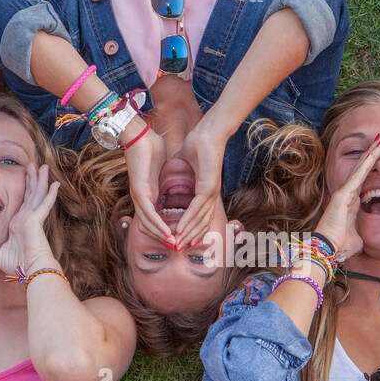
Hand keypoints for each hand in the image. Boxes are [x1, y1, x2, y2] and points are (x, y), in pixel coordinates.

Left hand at [0, 164, 61, 273]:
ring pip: (38, 194)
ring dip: (40, 180)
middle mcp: (27, 219)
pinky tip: (55, 184)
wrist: (30, 271)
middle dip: (33, 179)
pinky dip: (50, 194)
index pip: (23, 202)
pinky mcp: (37, 220)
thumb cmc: (16, 266)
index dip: (25, 189)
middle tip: (34, 165)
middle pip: (31, 194)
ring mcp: (33, 218)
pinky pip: (45, 204)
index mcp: (19, 224)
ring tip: (43, 167)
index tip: (25, 178)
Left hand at [123, 125, 172, 244]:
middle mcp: (141, 199)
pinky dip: (158, 226)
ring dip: (162, 237)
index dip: (167, 230)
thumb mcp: (166, 169)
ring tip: (176, 244)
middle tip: (180, 246)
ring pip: (147, 225)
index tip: (182, 236)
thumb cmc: (153, 148)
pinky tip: (168, 233)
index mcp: (148, 194)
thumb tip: (181, 182)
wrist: (140, 134)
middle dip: (164, 239)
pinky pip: (148, 215)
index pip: (154, 220)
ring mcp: (139, 196)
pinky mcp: (139, 192)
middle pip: (148, 228)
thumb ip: (170, 179)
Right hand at [174, 120, 225, 249]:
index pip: (199, 216)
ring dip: (188, 233)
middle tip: (177, 249)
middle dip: (188, 238)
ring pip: (200, 219)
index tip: (177, 239)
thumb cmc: (196, 145)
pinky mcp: (209, 186)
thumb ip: (178, 177)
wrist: (207, 131)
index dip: (189, 229)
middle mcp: (210, 195)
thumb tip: (168, 182)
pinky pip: (198, 208)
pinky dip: (189, 220)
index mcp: (205, 190)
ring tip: (177, 244)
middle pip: (201, 223)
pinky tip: (181, 229)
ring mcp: (211, 191)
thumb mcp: (182, 165)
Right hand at [314, 134, 379, 262]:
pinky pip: (358, 175)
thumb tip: (362, 238)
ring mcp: (345, 192)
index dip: (373, 167)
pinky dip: (367, 163)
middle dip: (373, 154)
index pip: (365, 179)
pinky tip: (375, 152)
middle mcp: (348, 194)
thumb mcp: (357, 238)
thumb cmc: (340, 246)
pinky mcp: (343, 194)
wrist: (328, 250)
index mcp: (352, 202)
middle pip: (363, 169)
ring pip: (361, 168)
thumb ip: (360, 232)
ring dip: (372, 153)